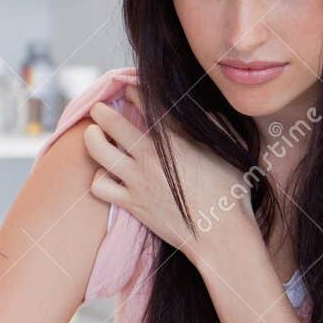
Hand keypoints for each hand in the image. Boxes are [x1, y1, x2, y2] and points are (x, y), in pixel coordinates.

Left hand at [84, 82, 255, 264]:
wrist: (220, 234)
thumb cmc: (230, 192)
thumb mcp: (227, 148)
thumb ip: (211, 124)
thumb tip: (194, 111)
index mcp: (175, 139)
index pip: (145, 104)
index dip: (133, 91)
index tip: (129, 88)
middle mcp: (150, 156)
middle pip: (112, 122)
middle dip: (101, 110)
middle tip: (99, 109)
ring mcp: (137, 180)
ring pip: (98, 150)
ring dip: (92, 138)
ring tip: (94, 135)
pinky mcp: (131, 203)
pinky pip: (100, 186)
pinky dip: (99, 177)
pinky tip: (106, 173)